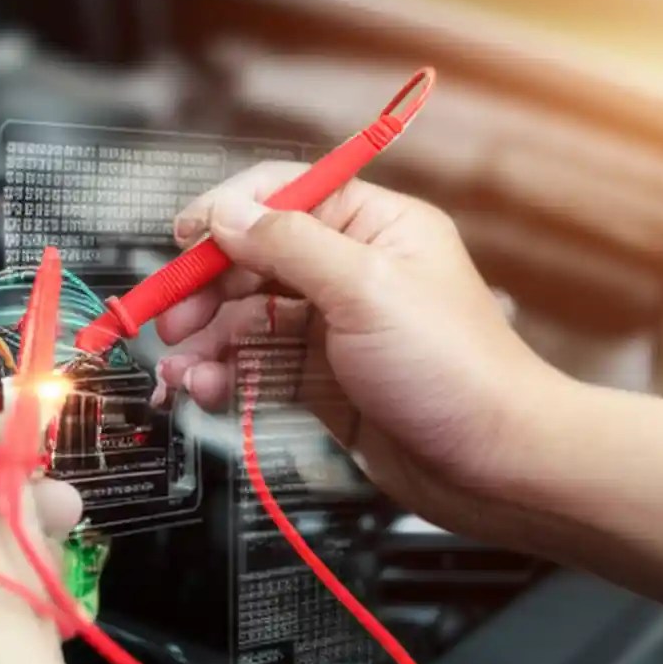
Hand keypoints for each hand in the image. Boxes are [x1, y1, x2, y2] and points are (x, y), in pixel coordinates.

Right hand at [155, 161, 568, 539]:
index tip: (181, 241)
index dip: (227, 213)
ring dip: (209, 343)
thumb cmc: (455, 370)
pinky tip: (208, 391)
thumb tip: (227, 211)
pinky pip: (261, 365)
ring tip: (182, 373)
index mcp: (375, 226)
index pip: (284, 195)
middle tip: (169, 323)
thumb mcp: (367, 289)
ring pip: (249, 318)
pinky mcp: (325, 379)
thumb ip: (289, 245)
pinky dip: (229, 376)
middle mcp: (352, 270)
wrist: (492, 467)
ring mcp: (336, 327)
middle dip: (206, 291)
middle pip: (255, 260)